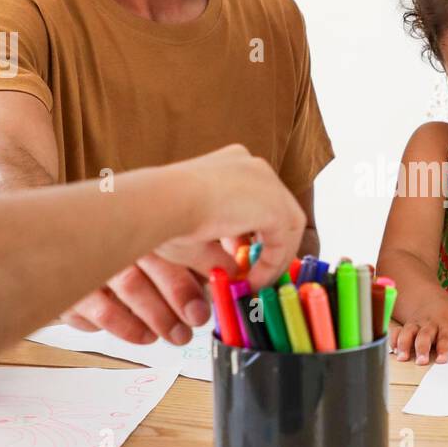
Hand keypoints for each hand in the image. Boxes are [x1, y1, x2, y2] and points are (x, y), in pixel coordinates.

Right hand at [61, 145, 305, 345]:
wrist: (160, 202)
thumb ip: (218, 253)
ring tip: (252, 282)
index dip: (250, 229)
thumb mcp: (194, 236)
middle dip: (267, 242)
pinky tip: (251, 281)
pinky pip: (284, 240)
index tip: (237, 254)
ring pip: (287, 224)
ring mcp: (267, 182)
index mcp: (230, 164)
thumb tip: (231, 273)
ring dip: (273, 257)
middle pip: (276, 207)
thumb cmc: (161, 214)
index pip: (254, 198)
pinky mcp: (275, 204)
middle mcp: (252, 166)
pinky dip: (271, 264)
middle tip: (250, 269)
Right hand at [389, 300, 447, 364]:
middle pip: (424, 335)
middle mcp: (430, 324)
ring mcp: (416, 324)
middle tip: (421, 361)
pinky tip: (393, 350)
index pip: (446, 337)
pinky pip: (396, 331)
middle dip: (422, 348)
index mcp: (447, 324)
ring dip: (404, 344)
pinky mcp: (405, 326)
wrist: (430, 300)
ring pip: (408, 332)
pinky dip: (393, 339)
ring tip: (403, 357)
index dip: (443, 348)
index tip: (441, 360)